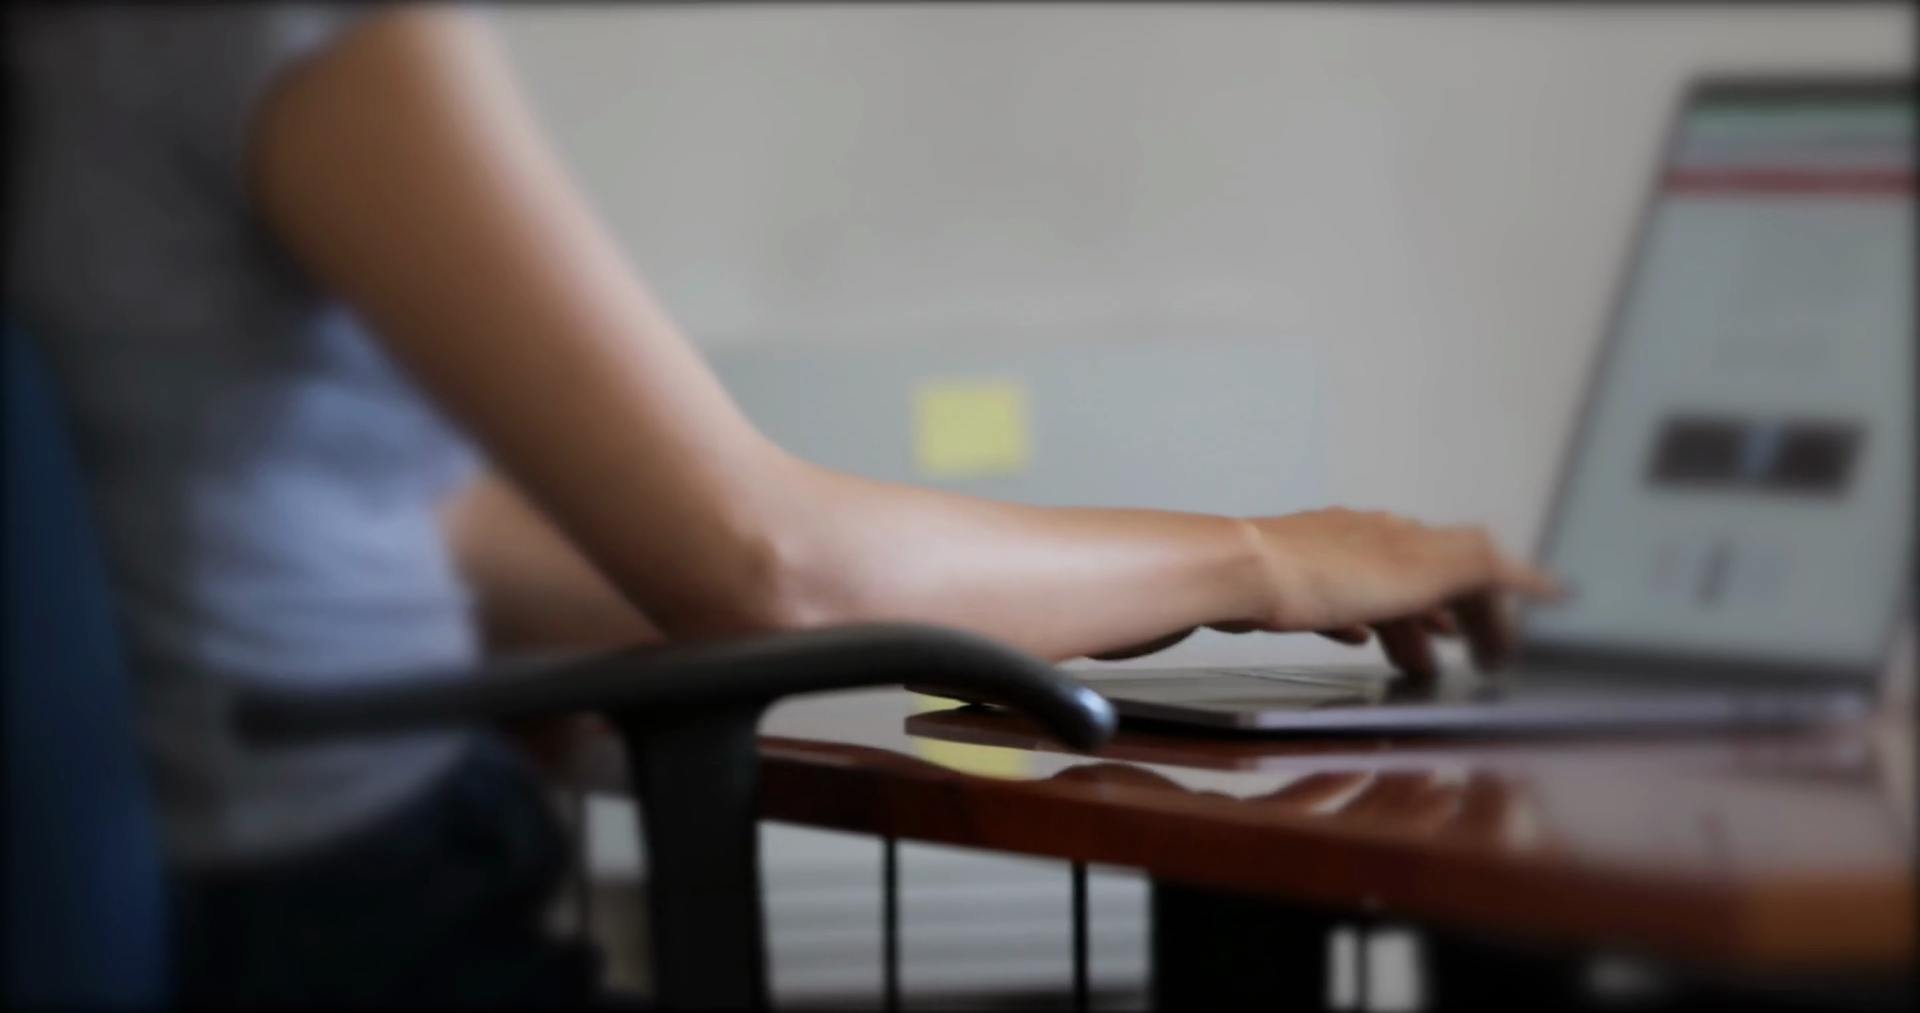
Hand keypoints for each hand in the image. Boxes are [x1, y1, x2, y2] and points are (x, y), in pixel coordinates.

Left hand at [1244, 508, 1560, 677]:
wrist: (1232, 572)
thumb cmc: (1318, 575)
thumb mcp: (1421, 572)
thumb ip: (1481, 571)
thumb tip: (1539, 575)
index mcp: (1407, 537)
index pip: (1473, 566)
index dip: (1499, 603)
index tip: (1514, 636)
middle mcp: (1371, 539)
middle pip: (1430, 580)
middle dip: (1457, 619)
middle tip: (1474, 658)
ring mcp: (1329, 558)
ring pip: (1385, 592)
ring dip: (1411, 627)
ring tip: (1418, 663)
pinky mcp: (1290, 582)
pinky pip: (1338, 602)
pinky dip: (1362, 622)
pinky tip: (1357, 639)